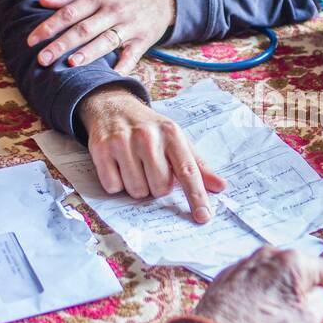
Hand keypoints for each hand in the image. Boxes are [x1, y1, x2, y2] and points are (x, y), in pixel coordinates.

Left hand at [26, 0, 176, 73]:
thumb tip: (44, 2)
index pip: (69, 12)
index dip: (49, 26)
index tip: (32, 40)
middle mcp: (113, 11)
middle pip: (84, 29)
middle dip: (61, 44)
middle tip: (42, 59)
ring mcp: (129, 26)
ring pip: (106, 41)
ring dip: (89, 53)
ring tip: (71, 64)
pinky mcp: (144, 39)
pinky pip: (132, 55)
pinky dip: (123, 65)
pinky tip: (111, 75)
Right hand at [79, 86, 225, 220]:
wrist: (113, 106)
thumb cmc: (150, 129)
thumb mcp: (176, 140)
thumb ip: (197, 165)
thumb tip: (220, 186)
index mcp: (171, 134)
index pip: (188, 171)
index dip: (196, 196)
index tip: (203, 216)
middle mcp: (147, 136)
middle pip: (159, 188)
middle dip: (156, 186)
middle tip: (150, 169)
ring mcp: (122, 142)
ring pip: (136, 191)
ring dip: (137, 186)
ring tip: (134, 166)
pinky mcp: (101, 149)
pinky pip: (112, 186)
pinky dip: (116, 183)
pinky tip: (117, 165)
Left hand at [194, 246, 322, 322]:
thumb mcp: (309, 320)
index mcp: (294, 260)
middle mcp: (270, 253)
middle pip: (301, 272)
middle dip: (306, 293)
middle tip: (302, 319)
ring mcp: (247, 262)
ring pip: (277, 276)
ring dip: (283, 293)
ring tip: (276, 320)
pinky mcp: (229, 273)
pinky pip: (255, 280)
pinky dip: (261, 294)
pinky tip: (257, 314)